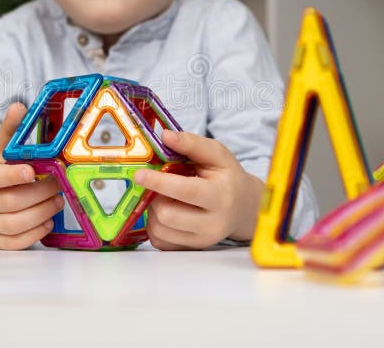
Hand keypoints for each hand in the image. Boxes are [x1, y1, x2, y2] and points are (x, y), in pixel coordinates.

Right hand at [0, 103, 63, 249]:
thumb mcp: (1, 153)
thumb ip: (10, 132)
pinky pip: (15, 243)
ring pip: (15, 224)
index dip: (12, 176)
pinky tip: (48, 222)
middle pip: (11, 202)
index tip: (32, 171)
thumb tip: (19, 106)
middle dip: (40, 194)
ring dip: (41, 213)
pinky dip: (34, 234)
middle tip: (59, 186)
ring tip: (58, 202)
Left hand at [134, 130, 263, 249]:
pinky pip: (159, 241)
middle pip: (167, 215)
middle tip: (156, 186)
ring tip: (165, 197)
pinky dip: (155, 225)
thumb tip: (165, 135)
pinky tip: (166, 211)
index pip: (186, 191)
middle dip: (154, 197)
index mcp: (221, 195)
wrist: (244, 207)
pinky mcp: (190, 249)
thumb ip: (192, 143)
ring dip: (153, 210)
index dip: (159, 182)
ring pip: (159, 230)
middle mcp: (213, 223)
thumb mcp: (217, 154)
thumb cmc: (228, 177)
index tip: (139, 174)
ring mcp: (202, 240)